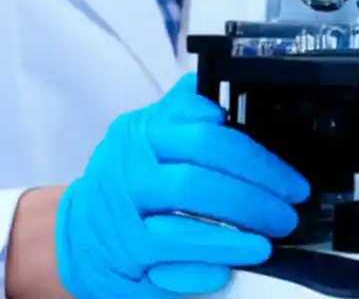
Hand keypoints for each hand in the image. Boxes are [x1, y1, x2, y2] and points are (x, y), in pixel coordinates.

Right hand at [55, 73, 310, 297]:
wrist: (71, 232)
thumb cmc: (124, 180)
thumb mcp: (145, 133)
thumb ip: (180, 111)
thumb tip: (210, 90)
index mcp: (143, 135)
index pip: (206, 137)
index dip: (255, 159)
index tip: (287, 178)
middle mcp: (130, 174)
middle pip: (197, 184)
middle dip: (253, 201)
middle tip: (287, 212)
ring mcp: (123, 222)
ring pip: (180, 229)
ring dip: (232, 238)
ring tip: (267, 241)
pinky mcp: (124, 264)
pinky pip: (164, 268)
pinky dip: (200, 268)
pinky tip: (228, 268)